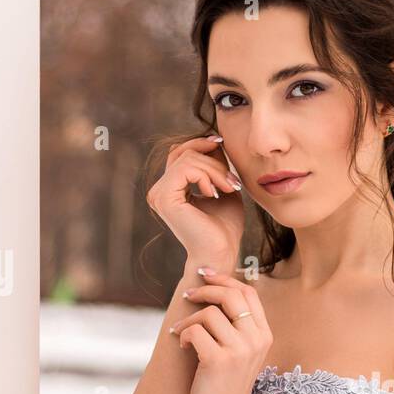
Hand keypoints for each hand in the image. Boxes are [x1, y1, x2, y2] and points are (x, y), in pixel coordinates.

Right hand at [147, 134, 244, 269]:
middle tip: (233, 182)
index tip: (223, 144)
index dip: (201, 144)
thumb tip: (212, 140)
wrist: (221, 253)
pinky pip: (186, 169)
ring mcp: (159, 194)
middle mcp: (160, 190)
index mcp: (171, 188)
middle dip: (214, 161)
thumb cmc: (224, 228)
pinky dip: (207, 176)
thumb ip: (215, 166)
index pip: (181, 152)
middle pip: (184, 152)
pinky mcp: (164, 198)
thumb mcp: (222, 187)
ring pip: (188, 159)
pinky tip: (215, 193)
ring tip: (229, 188)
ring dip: (215, 170)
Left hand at [170, 271, 272, 393]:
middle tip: (188, 295)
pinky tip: (183, 346)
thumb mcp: (240, 352)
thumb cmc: (225, 385)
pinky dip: (184, 335)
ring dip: (189, 320)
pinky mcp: (219, 361)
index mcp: (264, 335)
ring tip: (182, 334)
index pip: (249, 292)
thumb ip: (236, 325)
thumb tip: (216, 290)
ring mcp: (240, 351)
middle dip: (205, 290)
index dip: (225, 279)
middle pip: (231, 295)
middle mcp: (256, 340)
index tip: (205, 274)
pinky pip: (196, 331)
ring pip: (210, 313)